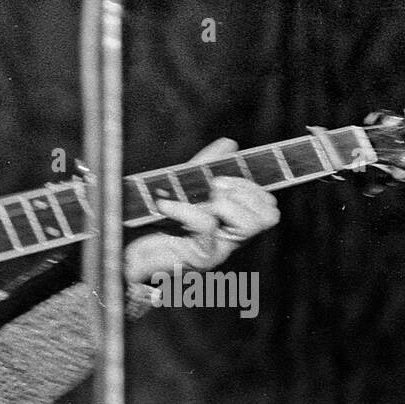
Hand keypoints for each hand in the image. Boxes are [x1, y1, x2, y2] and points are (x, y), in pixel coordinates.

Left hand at [124, 138, 279, 284]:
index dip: (251, 187)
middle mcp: (232, 240)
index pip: (269, 206)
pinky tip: (166, 205)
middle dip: (243, 192)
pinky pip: (205, 226)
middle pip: (268, 216)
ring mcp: (219, 252)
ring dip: (225, 202)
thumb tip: (230, 143)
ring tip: (201, 200)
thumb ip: (207, 165)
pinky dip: (186, 209)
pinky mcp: (199, 259)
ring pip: (247, 225)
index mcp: (234, 223)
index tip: (221, 179)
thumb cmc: (161, 221)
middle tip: (214, 187)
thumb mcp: (184, 188)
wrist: (135, 253)